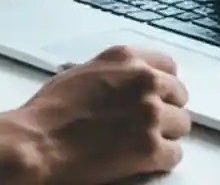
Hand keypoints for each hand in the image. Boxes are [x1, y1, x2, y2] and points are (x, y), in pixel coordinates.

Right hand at [0, 45, 191, 183]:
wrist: (38, 142)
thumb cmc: (51, 110)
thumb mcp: (85, 72)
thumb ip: (116, 72)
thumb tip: (131, 81)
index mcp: (127, 59)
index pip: (168, 65)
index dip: (163, 83)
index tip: (157, 94)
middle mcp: (144, 81)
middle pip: (179, 95)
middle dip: (166, 108)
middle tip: (147, 122)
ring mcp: (150, 115)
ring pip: (181, 125)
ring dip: (166, 134)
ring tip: (142, 142)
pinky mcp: (151, 148)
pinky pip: (175, 154)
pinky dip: (161, 159)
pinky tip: (143, 160)